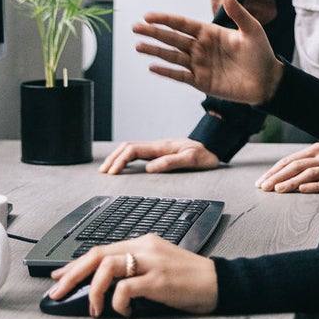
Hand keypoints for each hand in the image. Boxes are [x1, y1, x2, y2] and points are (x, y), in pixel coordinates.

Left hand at [46, 233, 217, 315]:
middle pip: (97, 255)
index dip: (76, 264)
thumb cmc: (189, 280)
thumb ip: (134, 270)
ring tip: (96, 309)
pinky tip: (126, 312)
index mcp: (144, 242)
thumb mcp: (158, 267)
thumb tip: (102, 287)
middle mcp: (146, 247)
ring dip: (94, 291)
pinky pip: (125, 289)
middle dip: (72, 275)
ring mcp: (153, 261)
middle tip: (57, 292)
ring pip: (107, 267)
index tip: (59, 277)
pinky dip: (118, 303)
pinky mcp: (159, 279)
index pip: (101, 249)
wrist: (219, 283)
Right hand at [99, 138, 219, 174]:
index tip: (112, 173)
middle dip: (113, 158)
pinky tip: (122, 166)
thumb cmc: (206, 155)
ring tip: (107, 170)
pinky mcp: (160, 153)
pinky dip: (126, 158)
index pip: (133, 150)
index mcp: (161, 146)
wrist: (215, 150)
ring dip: (117, 157)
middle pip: (127, 147)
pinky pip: (138, 153)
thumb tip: (149, 169)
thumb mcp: (192, 159)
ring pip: (131, 148)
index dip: (120, 160)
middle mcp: (157, 146)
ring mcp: (158, 149)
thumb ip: (171, 162)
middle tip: (103, 173)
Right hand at [134, 0, 283, 106]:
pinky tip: (153, 67)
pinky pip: (180, 76)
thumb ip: (238, 12)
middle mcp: (201, 48)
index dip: (166, 19)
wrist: (268, 81)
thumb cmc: (261, 53)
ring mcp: (200, 65)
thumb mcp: (252, 29)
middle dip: (154, 32)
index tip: (148, 15)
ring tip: (138, 45)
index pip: (183, 24)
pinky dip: (167, 72)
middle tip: (134, 27)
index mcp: (210, 32)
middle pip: (172, 38)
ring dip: (155, 51)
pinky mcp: (201, 82)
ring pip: (172, 56)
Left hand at [254, 143, 318, 195]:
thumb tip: (275, 177)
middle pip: (297, 166)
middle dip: (278, 177)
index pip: (290, 160)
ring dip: (292, 182)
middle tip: (264, 187)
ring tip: (279, 189)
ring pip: (310, 173)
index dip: (274, 171)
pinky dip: (314, 186)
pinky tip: (302, 190)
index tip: (261, 182)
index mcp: (316, 150)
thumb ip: (302, 165)